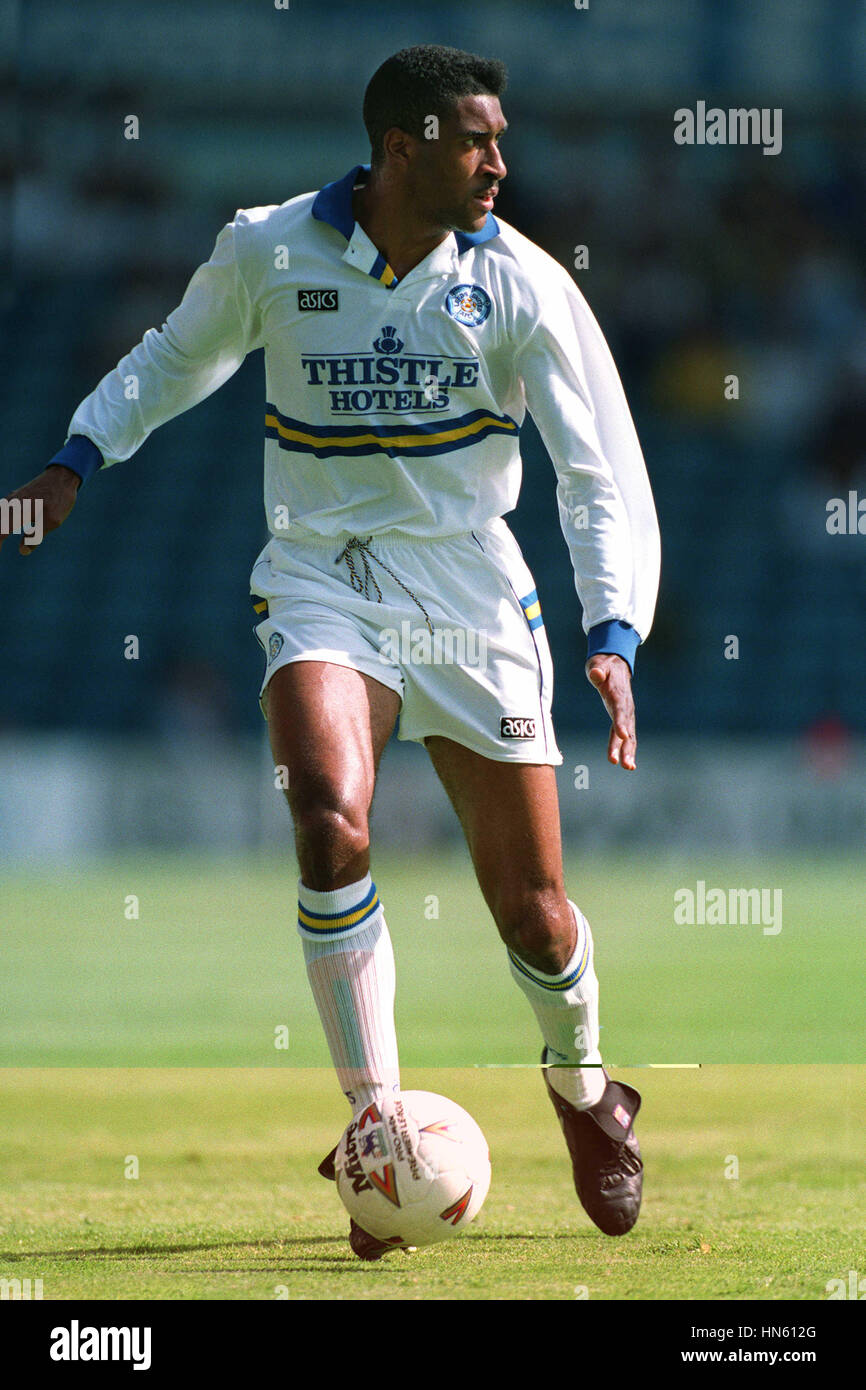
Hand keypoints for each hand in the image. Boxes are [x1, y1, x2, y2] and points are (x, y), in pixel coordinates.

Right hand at [0, 465, 80, 555]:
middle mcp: (11, 505)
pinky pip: (3, 511)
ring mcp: (11, 500)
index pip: (1, 532)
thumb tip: (22, 551)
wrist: (61, 477)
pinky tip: (5, 525)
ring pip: (0, 515)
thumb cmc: (58, 500)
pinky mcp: (15, 498)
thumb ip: (35, 536)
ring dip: (0, 529)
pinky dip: (2, 521)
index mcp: (18, 512)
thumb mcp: (51, 521)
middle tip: (0, 548)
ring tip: (2, 539)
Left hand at [585, 652, 636, 769]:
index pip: (620, 709)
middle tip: (625, 762)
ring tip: (628, 767)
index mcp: (619, 693)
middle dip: (626, 745)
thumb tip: (596, 673)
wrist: (616, 665)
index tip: (622, 735)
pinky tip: (628, 765)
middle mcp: (625, 706)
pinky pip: (625, 736)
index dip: (621, 722)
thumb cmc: (604, 666)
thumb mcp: (599, 664)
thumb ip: (598, 670)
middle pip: (627, 727)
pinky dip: (626, 750)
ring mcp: (626, 714)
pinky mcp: (623, 719)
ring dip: (628, 751)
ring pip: (629, 735)